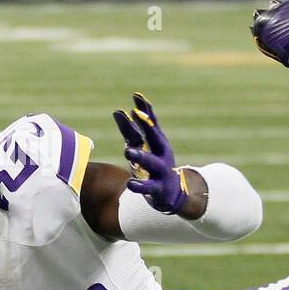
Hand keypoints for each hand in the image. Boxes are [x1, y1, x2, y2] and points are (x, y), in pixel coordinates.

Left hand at [113, 93, 187, 214]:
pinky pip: (149, 187)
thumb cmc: (154, 165)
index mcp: (158, 142)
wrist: (170, 193)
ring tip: (127, 151)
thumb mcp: (143, 146)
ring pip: (152, 162)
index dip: (144, 110)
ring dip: (141, 156)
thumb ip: (131, 130)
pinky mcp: (158, 189)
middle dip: (146, 125)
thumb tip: (118, 111)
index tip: (136, 96)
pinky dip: (139, 185)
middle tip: (134, 112)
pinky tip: (130, 183)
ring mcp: (161, 171)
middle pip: (154, 138)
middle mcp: (161, 154)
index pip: (150, 123)